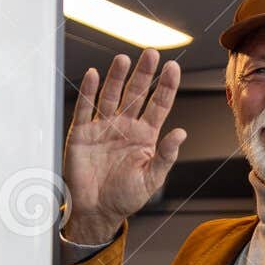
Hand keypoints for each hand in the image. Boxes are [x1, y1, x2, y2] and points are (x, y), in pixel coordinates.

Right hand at [61, 50, 185, 243]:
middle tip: (152, 54)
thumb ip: (166, 156)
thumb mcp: (151, 179)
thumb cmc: (125, 197)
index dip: (166, 86)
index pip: (159, 105)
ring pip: (111, 96)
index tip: (173, 67)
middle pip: (136, 94)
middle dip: (144, 74)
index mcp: (145, 136)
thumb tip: (181, 133)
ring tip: (124, 59)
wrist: (96, 210)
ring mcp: (103, 127)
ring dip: (117, 77)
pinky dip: (89, 92)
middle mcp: (125, 127)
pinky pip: (86, 109)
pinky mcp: (82, 133)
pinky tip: (95, 75)